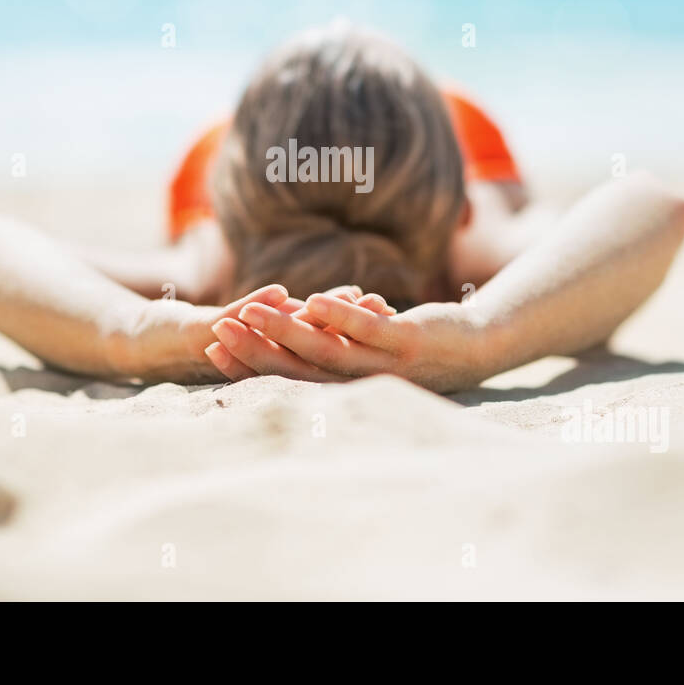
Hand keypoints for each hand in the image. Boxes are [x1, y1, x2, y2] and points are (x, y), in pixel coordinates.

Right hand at [208, 292, 485, 392]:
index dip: (246, 362)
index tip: (211, 346)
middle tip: (215, 330)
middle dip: (252, 348)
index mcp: (341, 384)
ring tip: (250, 313)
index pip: (284, 375)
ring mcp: (382, 363)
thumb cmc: (408, 344)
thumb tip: (282, 328)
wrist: (473, 347)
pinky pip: (367, 330)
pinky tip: (314, 300)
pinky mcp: (405, 341)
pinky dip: (340, 317)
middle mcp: (357, 381)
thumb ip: (324, 340)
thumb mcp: (360, 345)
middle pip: (294, 366)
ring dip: (284, 332)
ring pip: (324, 349)